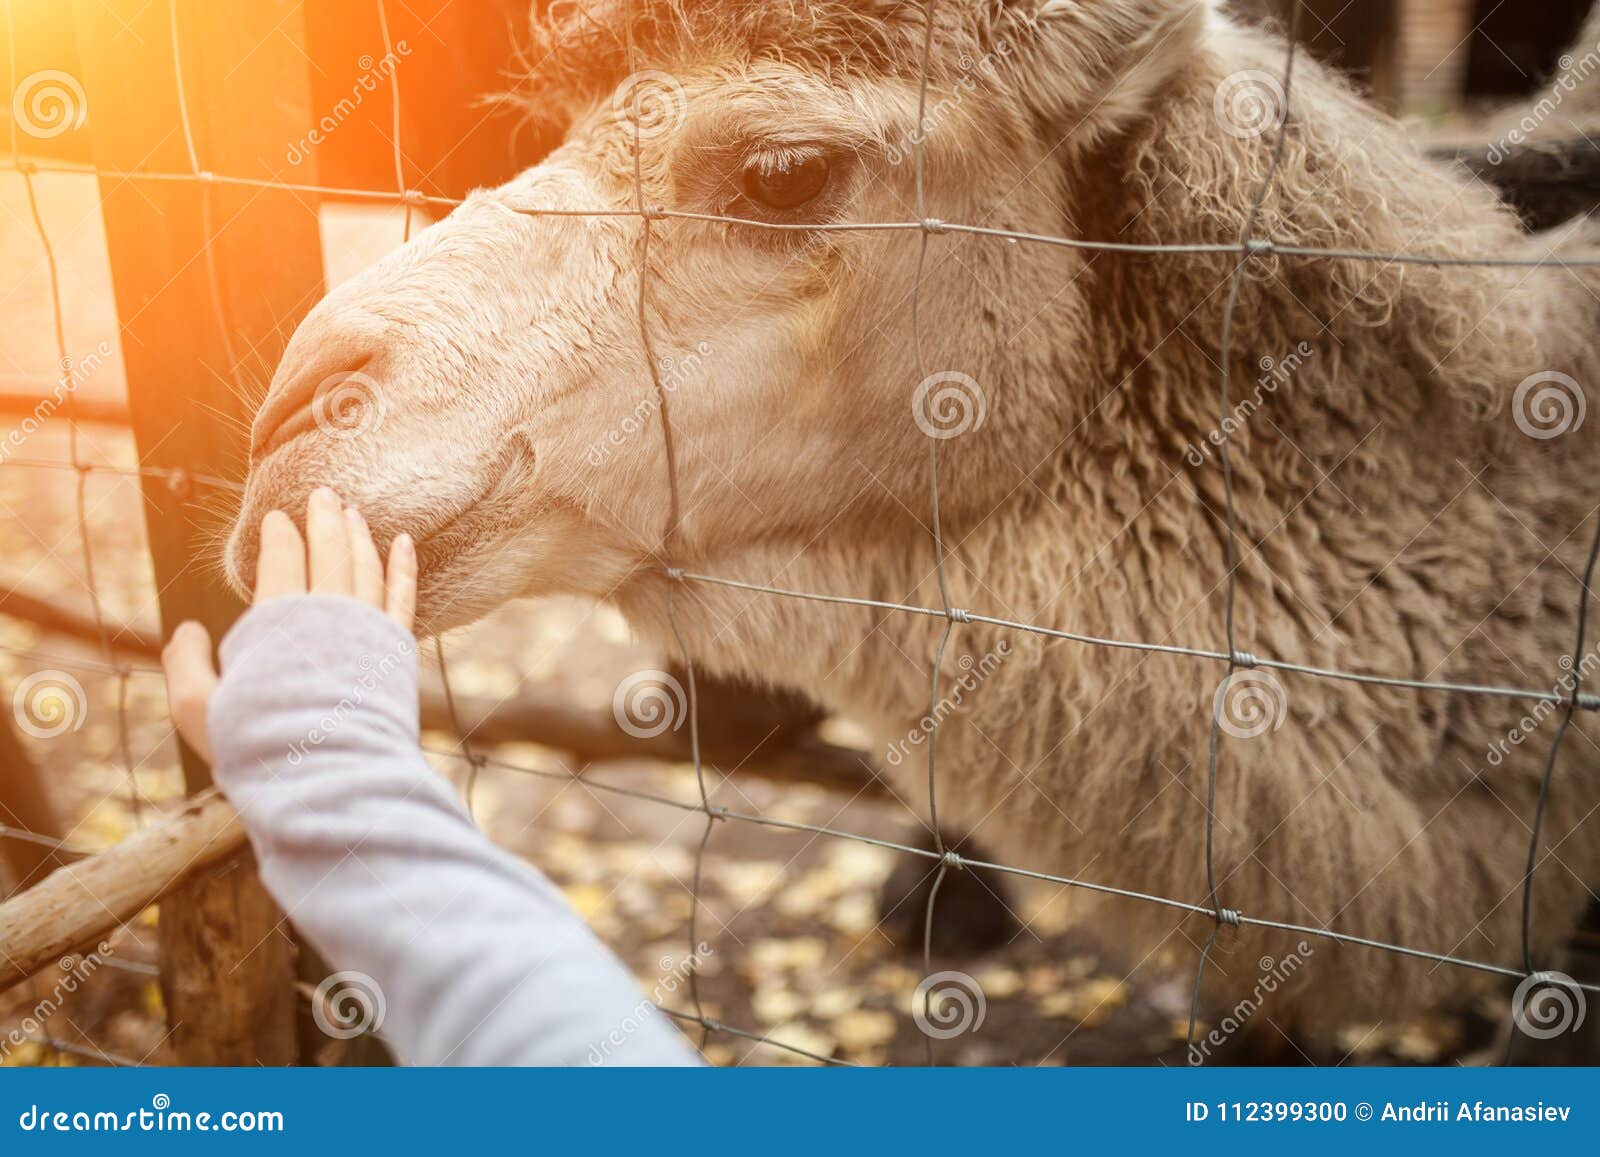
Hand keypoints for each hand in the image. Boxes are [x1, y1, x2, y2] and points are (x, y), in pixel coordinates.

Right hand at [162, 489, 416, 763]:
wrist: (329, 780)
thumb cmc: (258, 749)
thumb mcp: (199, 712)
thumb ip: (189, 666)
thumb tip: (191, 631)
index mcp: (279, 623)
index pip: (282, 561)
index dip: (280, 536)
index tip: (278, 518)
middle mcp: (329, 617)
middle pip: (330, 552)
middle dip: (325, 519)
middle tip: (324, 494)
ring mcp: (368, 631)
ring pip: (367, 568)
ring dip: (360, 536)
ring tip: (355, 513)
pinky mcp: (396, 652)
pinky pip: (403, 597)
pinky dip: (404, 566)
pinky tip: (403, 543)